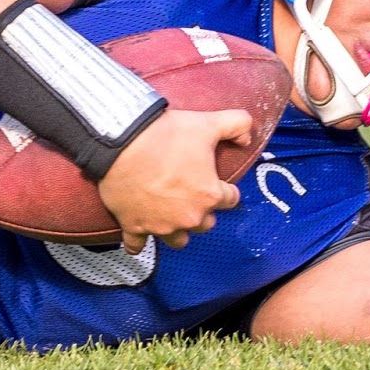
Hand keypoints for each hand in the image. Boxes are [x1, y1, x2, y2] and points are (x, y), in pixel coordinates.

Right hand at [98, 108, 248, 253]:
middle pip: (206, 223)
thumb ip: (237, 125)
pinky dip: (137, 241)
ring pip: (178, 240)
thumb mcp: (208, 123)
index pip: (230, 200)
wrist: (122, 140)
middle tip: (190, 193)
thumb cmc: (164, 134)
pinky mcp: (134, 227)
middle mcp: (189, 216)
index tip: (215, 180)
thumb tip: (247, 136)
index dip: (224, 188)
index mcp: (209, 194)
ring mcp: (161, 225)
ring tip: (171, 214)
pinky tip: (139, 232)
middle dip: (202, 210)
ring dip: (177, 229)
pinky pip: (137, 246)